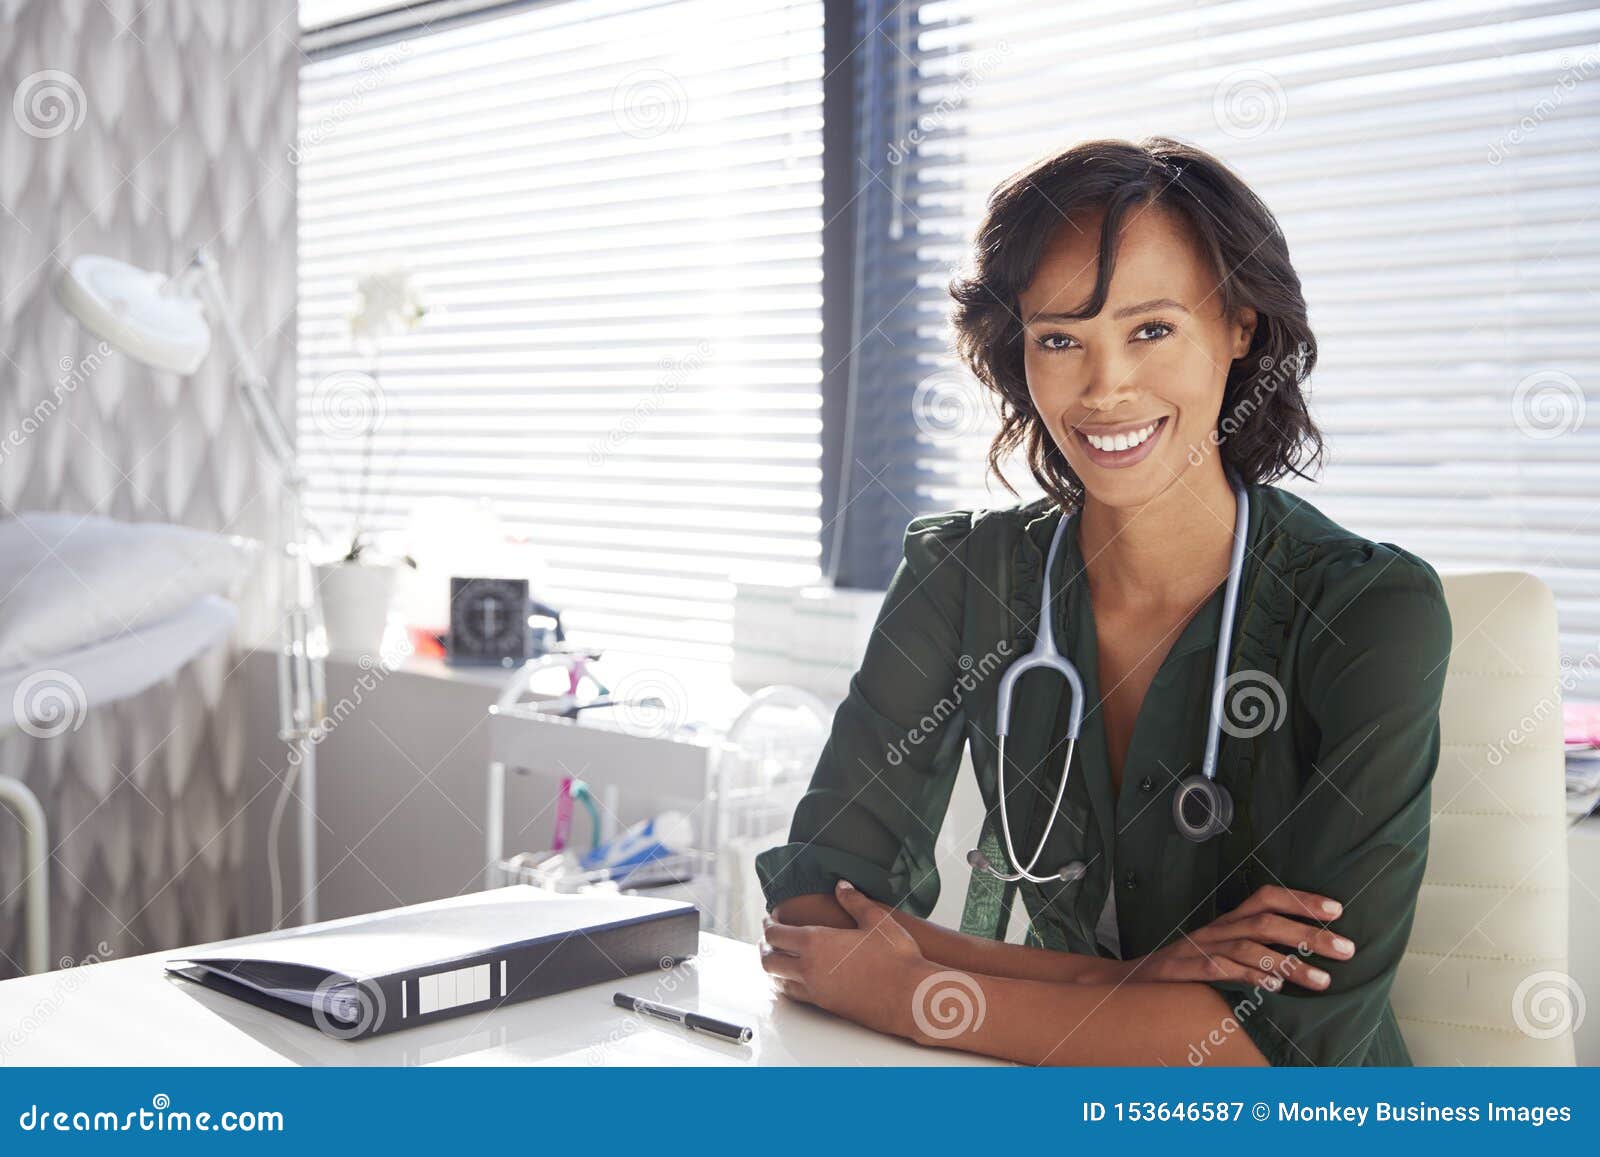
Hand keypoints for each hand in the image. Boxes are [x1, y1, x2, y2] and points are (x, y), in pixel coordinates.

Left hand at [759, 880, 931, 1038]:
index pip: (776, 934)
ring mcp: (816, 990)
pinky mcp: (826, 1006)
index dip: (768, 925)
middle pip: (769, 959)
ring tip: (777, 958)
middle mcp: (809, 968)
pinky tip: (796, 979)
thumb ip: (854, 900)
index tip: (769, 919)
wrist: (911, 997)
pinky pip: (795, 995)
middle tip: (767, 939)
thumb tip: (841, 885)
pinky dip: (788, 984)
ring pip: (778, 980)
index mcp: (816, 942)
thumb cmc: (897, 957)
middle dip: (764, 947)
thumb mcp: (877, 920)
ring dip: (773, 968)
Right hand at [1128, 885, 1353, 991]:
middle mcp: (1218, 929)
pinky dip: (1248, 976)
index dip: (1302, 900)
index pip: (1267, 898)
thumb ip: (1257, 950)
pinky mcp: (1187, 971)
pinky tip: (1273, 988)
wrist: (1135, 981)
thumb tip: (1306, 958)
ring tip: (1322, 981)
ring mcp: (1202, 949)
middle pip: (1267, 922)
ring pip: (1250, 947)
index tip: (1338, 909)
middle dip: (1309, 934)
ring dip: (1290, 963)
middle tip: (1347, 949)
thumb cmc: (1187, 969)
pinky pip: (1221, 970)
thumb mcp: (1223, 951)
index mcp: (1229, 921)